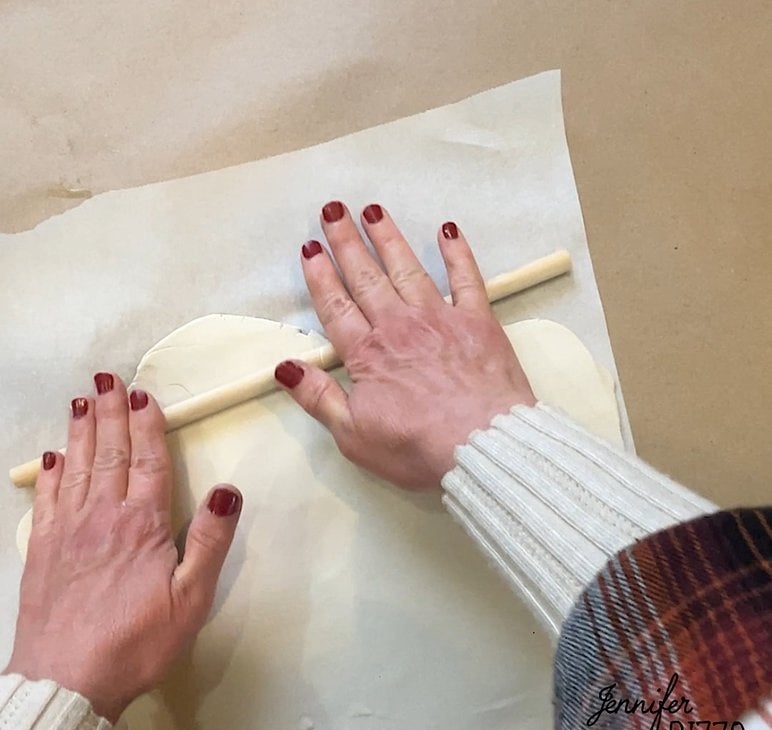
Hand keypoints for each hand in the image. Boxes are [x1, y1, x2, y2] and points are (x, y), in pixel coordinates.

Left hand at [4, 374, 241, 722]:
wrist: (65, 683)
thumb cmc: (136, 643)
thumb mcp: (191, 599)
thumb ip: (209, 542)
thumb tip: (227, 491)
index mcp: (142, 525)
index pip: (148, 461)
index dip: (147, 425)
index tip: (142, 395)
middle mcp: (103, 517)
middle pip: (110, 453)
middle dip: (110, 413)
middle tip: (108, 380)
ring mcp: (68, 531)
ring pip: (77, 467)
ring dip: (81, 430)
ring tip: (82, 400)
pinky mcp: (43, 551)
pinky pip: (48, 498)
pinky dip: (51, 472)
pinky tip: (52, 456)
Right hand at [275, 202, 534, 489]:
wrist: (482, 446)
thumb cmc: (418, 447)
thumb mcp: (353, 435)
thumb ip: (318, 398)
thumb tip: (286, 368)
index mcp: (367, 354)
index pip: (336, 307)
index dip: (321, 277)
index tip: (311, 249)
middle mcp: (399, 327)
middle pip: (366, 278)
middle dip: (347, 243)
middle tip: (333, 211)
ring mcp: (439, 318)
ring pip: (406, 269)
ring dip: (388, 238)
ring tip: (372, 210)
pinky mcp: (477, 320)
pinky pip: (466, 277)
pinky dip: (456, 252)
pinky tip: (446, 230)